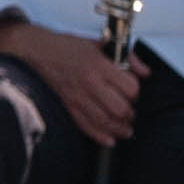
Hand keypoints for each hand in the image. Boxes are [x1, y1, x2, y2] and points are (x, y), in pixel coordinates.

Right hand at [0, 14, 145, 143]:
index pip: (129, 87)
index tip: (134, 92)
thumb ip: (127, 57)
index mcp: (99, 65)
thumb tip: (145, 72)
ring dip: (120, 129)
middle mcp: (90, 83)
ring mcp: (78, 97)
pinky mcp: (68, 107)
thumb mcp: (100, 44)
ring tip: (126, 129)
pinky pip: (87, 126)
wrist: (37, 51)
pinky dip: (101, 136)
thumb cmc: (67, 47)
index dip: (136, 92)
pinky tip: (110, 139)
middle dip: (130, 113)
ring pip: (105, 121)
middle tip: (131, 112)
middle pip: (120, 108)